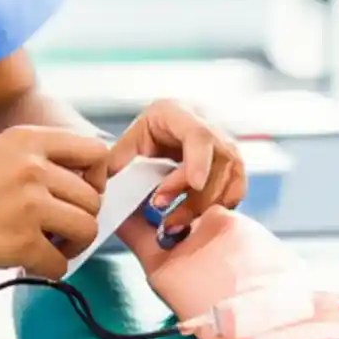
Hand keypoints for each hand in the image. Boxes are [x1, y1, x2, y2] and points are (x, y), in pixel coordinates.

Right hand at [0, 126, 107, 278]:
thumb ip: (36, 160)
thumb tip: (80, 189)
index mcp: (28, 139)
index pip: (95, 152)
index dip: (95, 179)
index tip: (78, 196)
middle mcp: (34, 166)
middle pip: (93, 198)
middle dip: (80, 219)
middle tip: (56, 233)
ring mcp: (29, 204)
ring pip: (87, 230)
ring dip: (72, 246)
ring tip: (46, 249)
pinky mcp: (19, 243)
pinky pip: (61, 264)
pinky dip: (48, 271)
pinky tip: (25, 265)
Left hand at [108, 99, 244, 230]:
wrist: (174, 124)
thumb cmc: (152, 130)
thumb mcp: (132, 138)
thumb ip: (117, 158)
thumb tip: (102, 181)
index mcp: (180, 113)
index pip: (198, 135)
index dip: (199, 161)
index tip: (194, 185)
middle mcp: (210, 125)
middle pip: (217, 161)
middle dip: (194, 195)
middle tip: (168, 219)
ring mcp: (226, 144)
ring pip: (229, 177)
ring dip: (204, 205)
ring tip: (175, 224)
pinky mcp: (234, 164)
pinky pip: (236, 188)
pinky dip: (220, 206)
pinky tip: (198, 217)